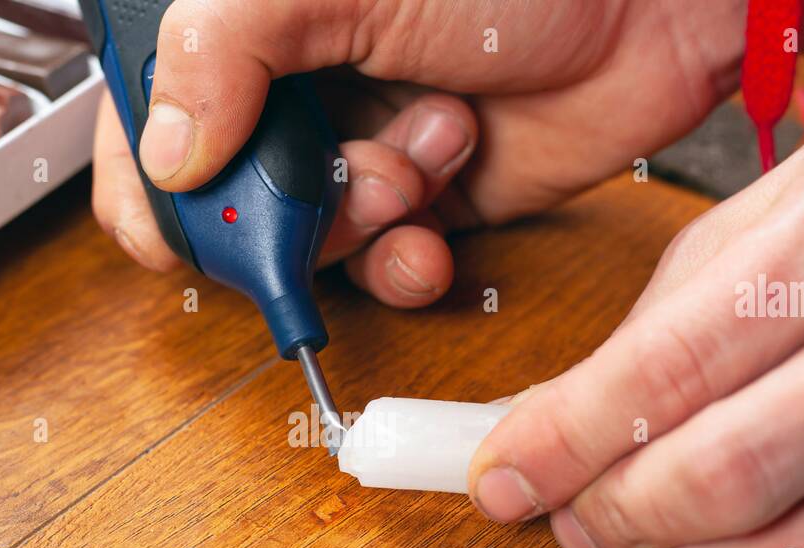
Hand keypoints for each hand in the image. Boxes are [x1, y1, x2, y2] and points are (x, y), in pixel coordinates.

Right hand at [92, 0, 803, 306]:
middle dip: (274, 214)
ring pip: (305, 244)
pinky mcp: (427, 199)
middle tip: (322, 188)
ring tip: (406, 172)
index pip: (152, 121)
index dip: (158, 184)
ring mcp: (361, 147)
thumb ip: (226, 46)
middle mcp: (299, 88)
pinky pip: (381, 266)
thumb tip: (168, 153)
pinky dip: (401, 264)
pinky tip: (433, 215)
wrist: (652, 2)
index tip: (194, 217)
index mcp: (253, 26)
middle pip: (227, 201)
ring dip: (350, 229)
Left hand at [470, 83, 803, 547]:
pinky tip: (719, 545)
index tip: (502, 477)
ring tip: (635, 532)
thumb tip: (551, 421)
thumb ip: (656, 323)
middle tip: (565, 512)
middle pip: (723, 479)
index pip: (667, 370)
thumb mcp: (764, 211)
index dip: (561, 441)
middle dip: (609, 514)